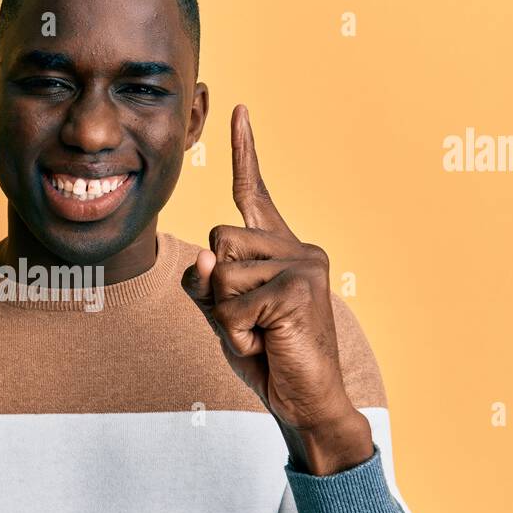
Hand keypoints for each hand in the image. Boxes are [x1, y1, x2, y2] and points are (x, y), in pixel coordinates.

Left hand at [181, 105, 372, 475]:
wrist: (307, 403)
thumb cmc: (267, 358)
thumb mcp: (224, 317)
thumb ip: (207, 283)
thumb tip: (205, 259)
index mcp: (280, 249)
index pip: (255, 193)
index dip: (245, 151)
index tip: (237, 110)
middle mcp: (297, 248)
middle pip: (218, 240)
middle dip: (218, 291)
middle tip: (252, 324)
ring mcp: (303, 266)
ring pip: (223, 274)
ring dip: (228, 317)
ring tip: (262, 336)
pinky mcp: (299, 290)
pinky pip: (233, 306)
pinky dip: (239, 335)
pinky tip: (268, 345)